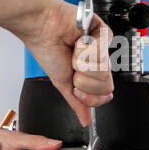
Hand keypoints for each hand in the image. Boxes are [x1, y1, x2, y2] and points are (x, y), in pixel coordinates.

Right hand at [13, 0, 113, 125]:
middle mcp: (98, 61)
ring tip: (73, 50)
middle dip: (85, 79)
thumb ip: (76, 103)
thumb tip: (85, 120)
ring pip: (104, 69)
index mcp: (90, 72)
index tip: (76, 87)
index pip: (104, 93)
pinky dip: (86, 48)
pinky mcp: (103, 31)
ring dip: (83, 63)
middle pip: (106, 84)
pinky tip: (77, 40)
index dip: (90, 95)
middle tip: (73, 66)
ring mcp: (102, 47)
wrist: (41, 29)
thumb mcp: (63, 84)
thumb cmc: (47, 50)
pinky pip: (103, 49)